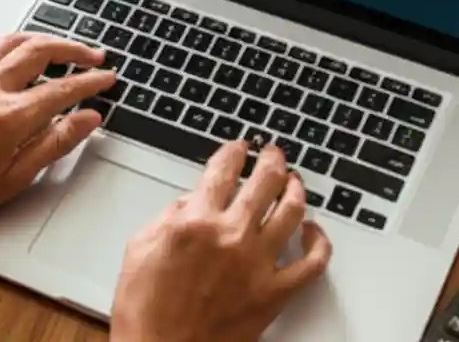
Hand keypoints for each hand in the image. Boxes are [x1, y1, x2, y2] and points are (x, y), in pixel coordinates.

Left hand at [0, 33, 114, 233]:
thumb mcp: (12, 179)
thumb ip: (54, 143)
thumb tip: (87, 120)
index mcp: (9, 118)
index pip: (64, 89)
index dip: (92, 81)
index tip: (107, 78)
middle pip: (41, 50)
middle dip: (74, 48)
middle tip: (94, 55)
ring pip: (12, 43)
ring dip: (44, 40)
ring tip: (63, 46)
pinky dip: (10, 53)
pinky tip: (17, 63)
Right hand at [111, 142, 332, 341]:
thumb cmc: (145, 311)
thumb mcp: (139, 248)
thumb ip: (168, 215)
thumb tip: (192, 200)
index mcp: (196, 221)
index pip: (224, 169)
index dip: (235, 151)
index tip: (239, 147)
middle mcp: (232, 236)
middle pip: (265, 180)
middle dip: (272, 159)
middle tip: (273, 155)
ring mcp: (258, 264)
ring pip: (293, 210)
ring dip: (296, 188)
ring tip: (294, 180)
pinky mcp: (274, 293)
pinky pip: (313, 262)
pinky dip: (319, 241)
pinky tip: (313, 230)